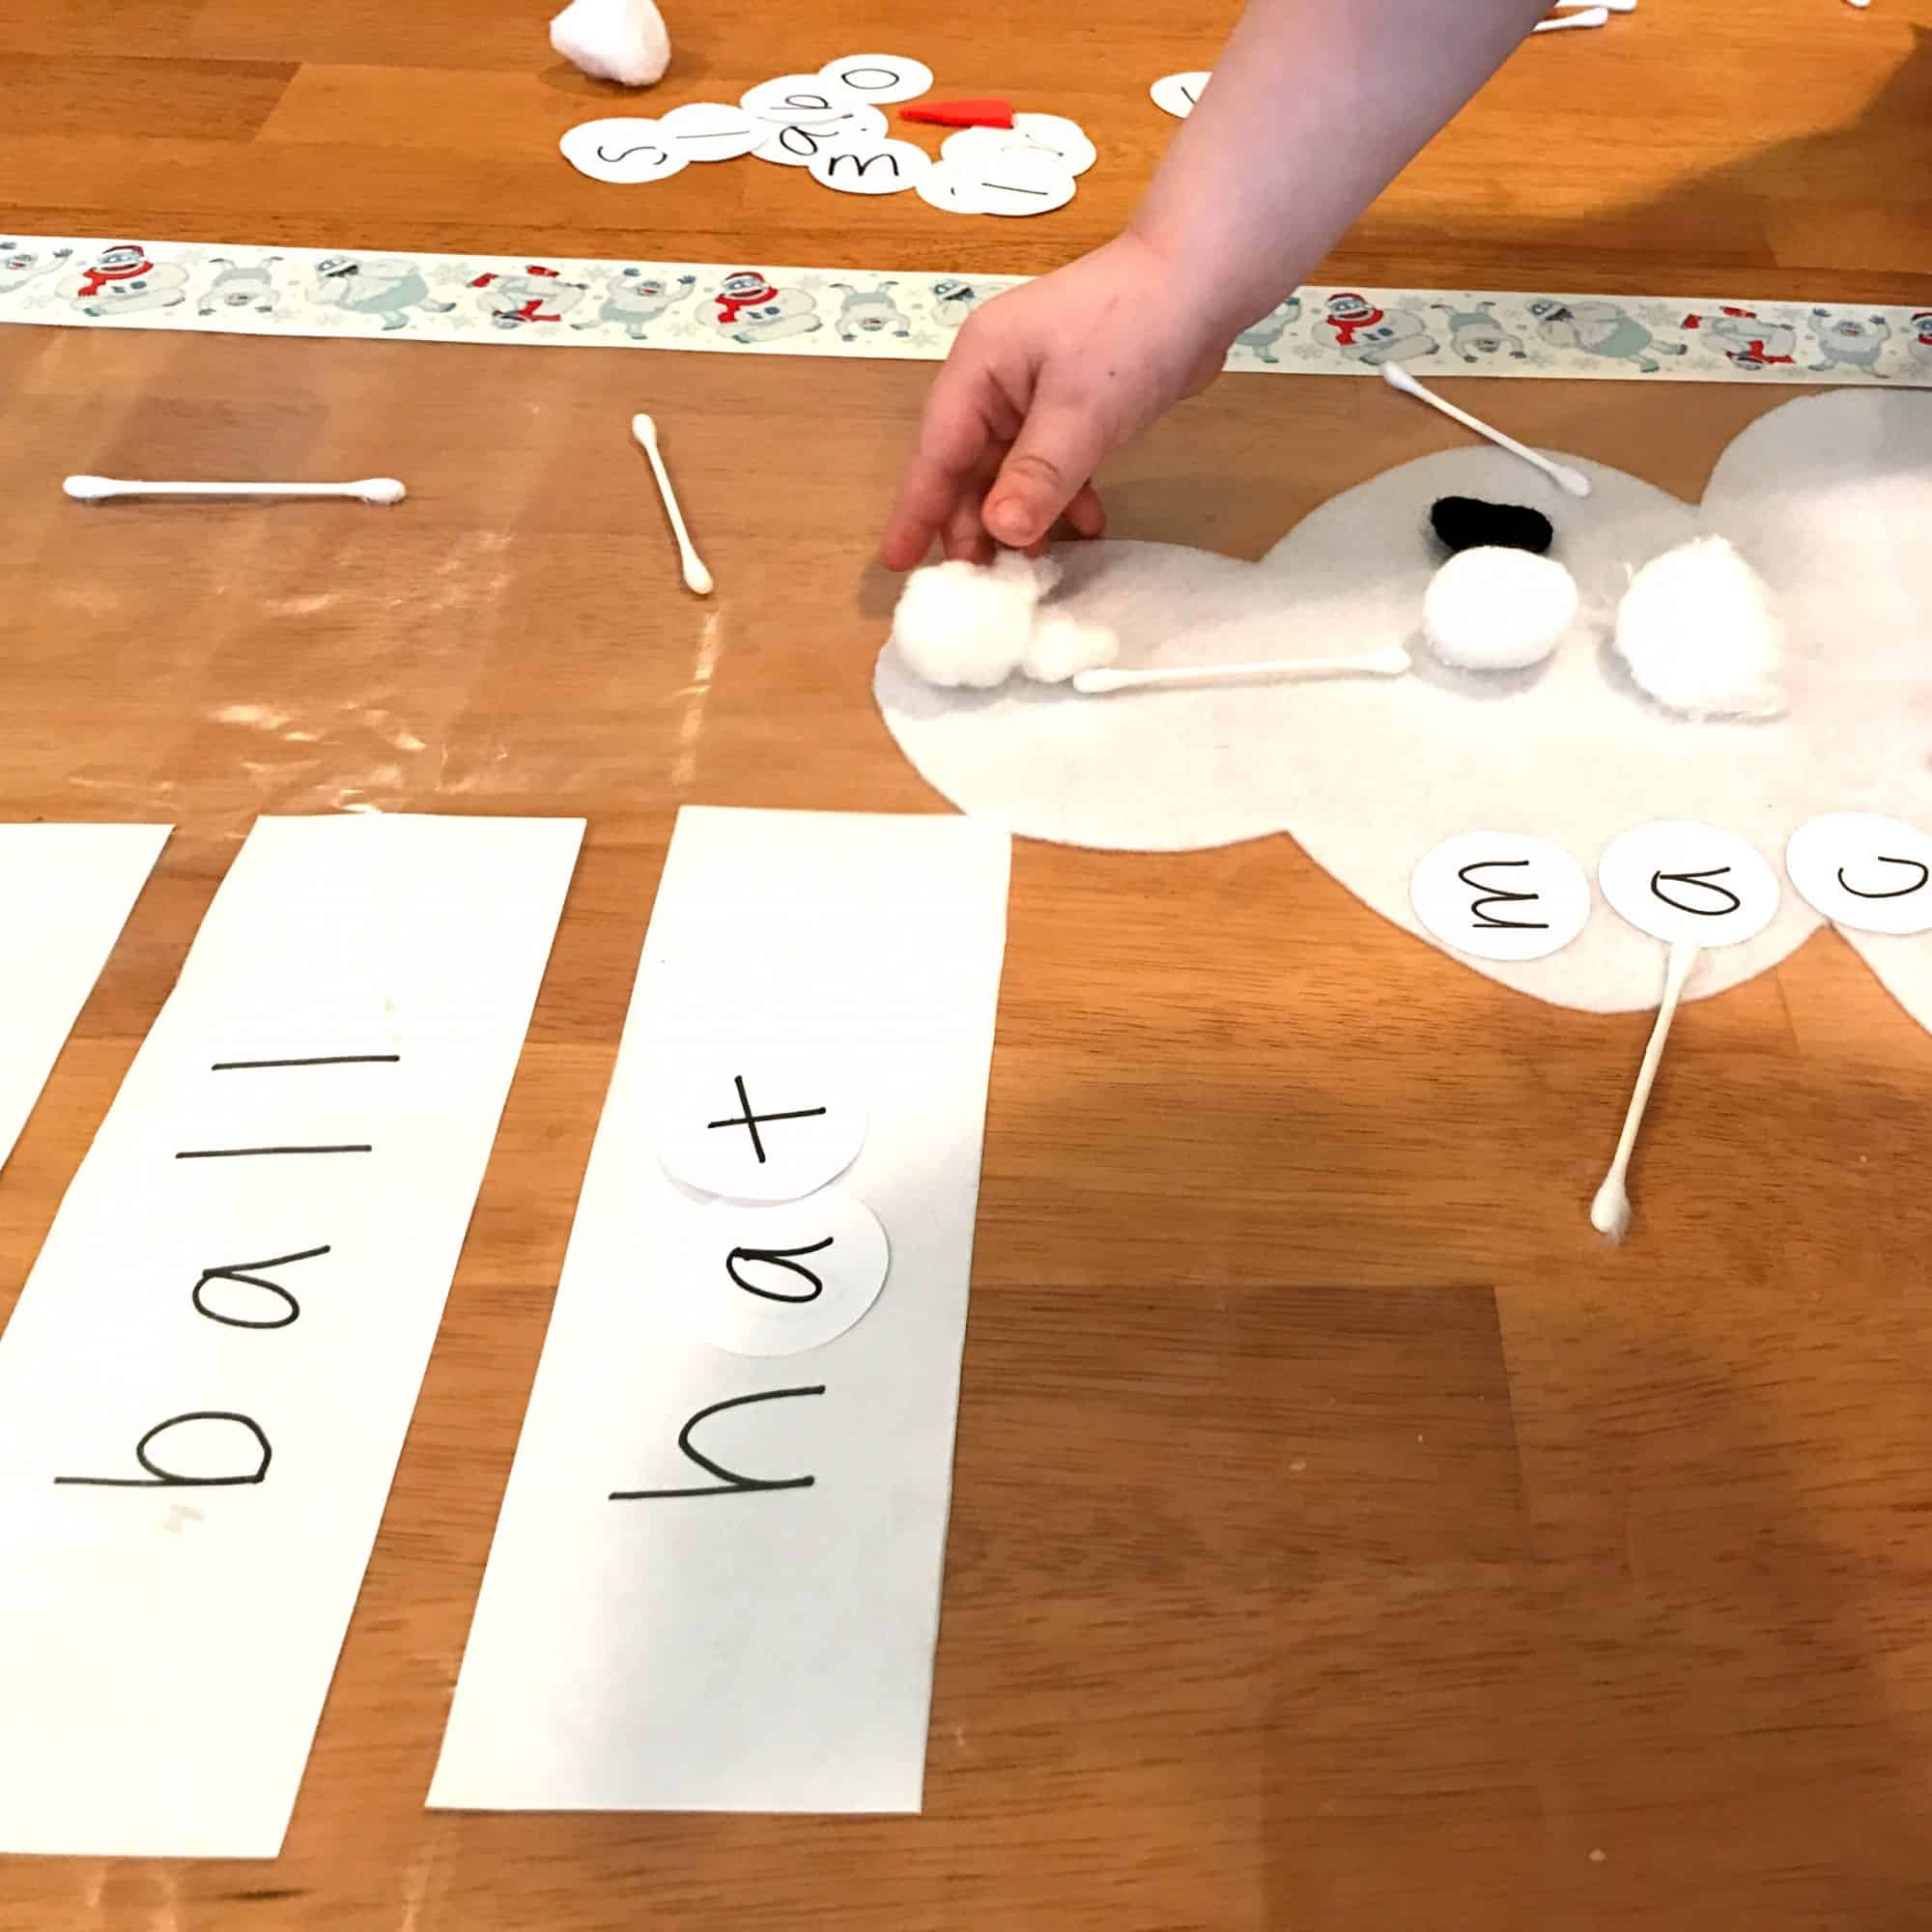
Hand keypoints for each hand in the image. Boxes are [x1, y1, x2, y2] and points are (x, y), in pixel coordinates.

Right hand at [880, 232, 1230, 568]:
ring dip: (1021, 519)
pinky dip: (1064, 497)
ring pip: (1011, 471)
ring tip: (1028, 572)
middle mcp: (996, 382)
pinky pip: (1053, 463)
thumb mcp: (1081, 411)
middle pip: (969, 468)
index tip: (896, 563)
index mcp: (979, 370)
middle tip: (979, 588)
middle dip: (973, 526)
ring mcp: (1034, 392)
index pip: (937, 453)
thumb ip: (1037, 476)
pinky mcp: (1072, 404)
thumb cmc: (1133, 331)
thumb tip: (998, 533)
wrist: (1202, 280)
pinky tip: (1086, 528)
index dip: (917, 511)